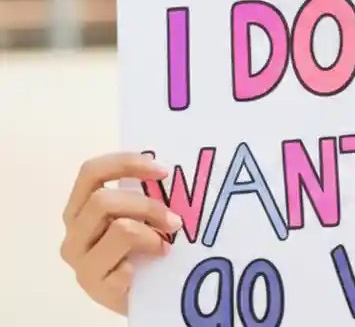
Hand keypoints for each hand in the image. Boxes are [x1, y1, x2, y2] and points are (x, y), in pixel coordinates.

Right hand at [59, 152, 182, 315]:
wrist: (136, 296)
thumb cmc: (136, 251)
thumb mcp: (135, 219)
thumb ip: (140, 198)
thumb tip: (169, 173)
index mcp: (80, 208)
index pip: (91, 172)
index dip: (126, 163)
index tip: (163, 171)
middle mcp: (74, 233)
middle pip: (103, 200)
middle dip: (147, 206)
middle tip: (175, 221)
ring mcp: (82, 261)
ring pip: (120, 229)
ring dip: (151, 235)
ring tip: (165, 247)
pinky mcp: (95, 286)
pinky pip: (125, 267)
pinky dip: (143, 264)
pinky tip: (146, 270)